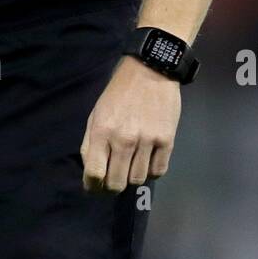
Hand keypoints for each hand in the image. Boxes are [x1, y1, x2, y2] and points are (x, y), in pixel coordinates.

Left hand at [80, 57, 180, 192]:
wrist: (151, 71)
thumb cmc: (118, 93)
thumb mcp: (96, 113)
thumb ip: (90, 143)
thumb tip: (91, 172)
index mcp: (102, 131)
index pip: (94, 174)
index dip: (93, 186)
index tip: (95, 187)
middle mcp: (124, 139)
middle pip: (116, 183)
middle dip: (111, 187)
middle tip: (113, 181)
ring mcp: (147, 141)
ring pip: (137, 180)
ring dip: (132, 178)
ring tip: (131, 167)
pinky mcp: (167, 140)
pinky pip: (158, 171)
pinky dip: (152, 172)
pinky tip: (147, 162)